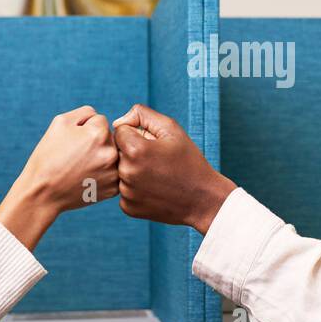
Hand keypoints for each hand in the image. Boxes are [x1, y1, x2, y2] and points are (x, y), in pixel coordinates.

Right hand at [0, 105, 118, 246]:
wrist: (42, 193)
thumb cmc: (48, 156)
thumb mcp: (60, 123)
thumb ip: (85, 112)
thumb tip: (101, 119)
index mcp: (99, 133)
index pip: (100, 121)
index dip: (84, 129)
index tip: (73, 142)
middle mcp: (111, 152)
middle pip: (109, 138)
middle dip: (96, 142)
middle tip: (76, 156)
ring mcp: (114, 172)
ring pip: (113, 155)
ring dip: (101, 157)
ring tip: (81, 167)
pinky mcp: (114, 188)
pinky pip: (113, 172)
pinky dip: (103, 174)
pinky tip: (87, 177)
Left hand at [112, 104, 235, 233]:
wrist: (202, 198)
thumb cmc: (188, 160)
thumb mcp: (171, 128)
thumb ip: (142, 114)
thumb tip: (118, 122)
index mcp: (135, 150)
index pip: (120, 131)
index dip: (137, 135)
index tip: (154, 145)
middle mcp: (126, 172)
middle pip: (118, 152)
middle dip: (134, 153)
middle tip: (157, 162)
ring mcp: (126, 193)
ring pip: (120, 172)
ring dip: (134, 171)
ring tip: (157, 176)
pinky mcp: (128, 207)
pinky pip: (124, 190)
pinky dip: (136, 189)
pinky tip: (154, 190)